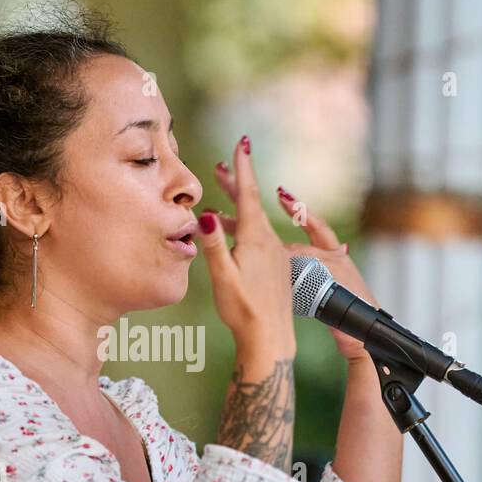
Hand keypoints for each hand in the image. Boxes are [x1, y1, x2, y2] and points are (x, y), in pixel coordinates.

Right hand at [210, 164, 377, 362]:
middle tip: (222, 164)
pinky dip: (244, 229)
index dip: (244, 168)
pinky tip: (235, 236)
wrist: (270, 338)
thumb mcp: (222, 276)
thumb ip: (213, 244)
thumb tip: (205, 213)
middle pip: (250, 204)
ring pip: (254, 222)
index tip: (243, 142)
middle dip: (236, 182)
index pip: (248, 195)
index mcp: (255, 239)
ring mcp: (275, 255)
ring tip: (220, 199)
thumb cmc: (243, 309)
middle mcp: (269, 242)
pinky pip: (259, 240)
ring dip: (238, 208)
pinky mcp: (276, 268)